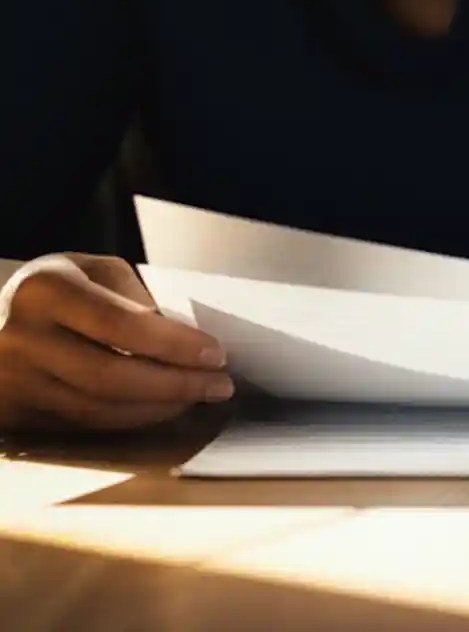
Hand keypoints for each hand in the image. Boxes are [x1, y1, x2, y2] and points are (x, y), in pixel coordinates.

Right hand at [0, 254, 232, 430]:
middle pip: (110, 378)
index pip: (120, 325)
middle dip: (176, 385)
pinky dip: (132, 419)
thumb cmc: (61, 289)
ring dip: (159, 408)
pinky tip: (162, 407)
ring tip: (198, 396)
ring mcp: (12, 381)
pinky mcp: (15, 412)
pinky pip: (85, 425)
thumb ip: (138, 302)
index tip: (217, 354)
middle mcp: (20, 338)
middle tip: (219, 385)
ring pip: (99, 410)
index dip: (173, 345)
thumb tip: (189, 344)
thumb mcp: (97, 273)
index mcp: (44, 290)